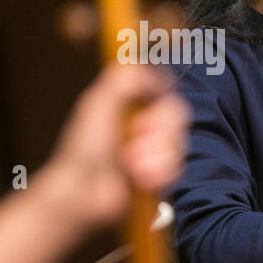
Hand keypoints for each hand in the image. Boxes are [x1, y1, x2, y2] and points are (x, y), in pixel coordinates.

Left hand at [42, 63, 188, 230]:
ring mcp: (150, 147)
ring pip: (178, 142)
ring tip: (133, 167)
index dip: (162, 98)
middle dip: (158, 133)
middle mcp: (141, 121)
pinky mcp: (157, 171)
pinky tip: (141, 179)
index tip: (152, 109)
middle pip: (175, 115)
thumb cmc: (83, 150)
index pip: (162, 87)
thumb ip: (125, 78)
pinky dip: (160, 173)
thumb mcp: (99, 102)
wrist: (84, 193)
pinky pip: (177, 165)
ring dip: (157, 157)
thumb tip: (150, 68)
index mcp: (127, 101)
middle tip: (135, 145)